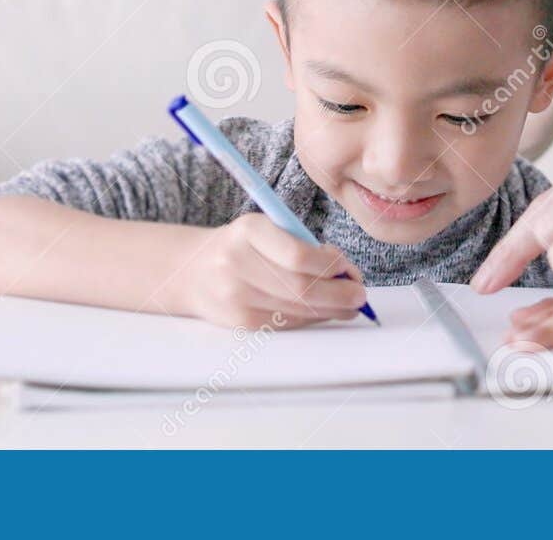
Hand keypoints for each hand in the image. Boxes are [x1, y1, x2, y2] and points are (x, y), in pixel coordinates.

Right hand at [183, 213, 370, 329]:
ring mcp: (235, 295)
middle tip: (359, 294)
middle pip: (300, 288)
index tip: (347, 268)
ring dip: (330, 310)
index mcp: (248, 230)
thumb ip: (302, 244)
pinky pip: (286, 323)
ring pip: (296, 310)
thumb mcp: (265, 229)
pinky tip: (322, 311)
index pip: (298, 254)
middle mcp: (237, 263)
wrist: (192, 270)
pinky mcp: (239, 321)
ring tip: (347, 304)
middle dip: (338, 294)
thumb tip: (345, 271)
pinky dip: (310, 318)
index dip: (330, 266)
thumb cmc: (241, 246)